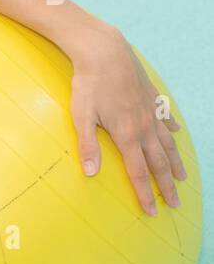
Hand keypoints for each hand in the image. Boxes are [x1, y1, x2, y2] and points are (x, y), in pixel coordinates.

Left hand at [67, 23, 185, 215]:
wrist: (105, 52)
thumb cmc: (88, 84)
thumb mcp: (80, 116)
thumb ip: (88, 146)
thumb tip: (91, 174)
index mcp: (127, 135)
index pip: (139, 172)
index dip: (147, 194)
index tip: (154, 212)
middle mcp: (144, 126)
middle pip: (159, 163)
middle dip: (167, 186)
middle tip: (177, 204)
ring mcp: (151, 111)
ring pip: (168, 143)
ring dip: (175, 162)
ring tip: (182, 178)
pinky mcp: (152, 97)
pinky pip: (166, 117)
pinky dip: (172, 129)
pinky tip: (176, 134)